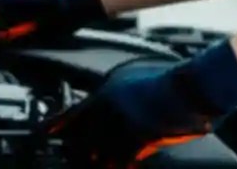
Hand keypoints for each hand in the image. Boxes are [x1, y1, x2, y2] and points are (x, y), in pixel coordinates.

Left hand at [44, 40, 236, 167]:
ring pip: (99, 155)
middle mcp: (107, 110)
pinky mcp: (138, 141)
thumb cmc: (167, 80)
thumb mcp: (132, 77)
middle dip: (77, 153)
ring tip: (96, 164)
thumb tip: (102, 104)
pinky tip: (123, 166)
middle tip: (75, 159)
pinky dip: (121, 166)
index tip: (46, 133)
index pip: (72, 113)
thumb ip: (114, 92)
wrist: (190, 88)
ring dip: (97, 162)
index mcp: (105, 93)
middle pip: (81, 140)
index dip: (56, 125)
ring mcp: (121, 127)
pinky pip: (121, 162)